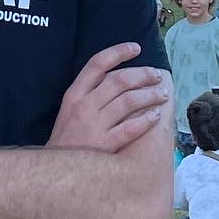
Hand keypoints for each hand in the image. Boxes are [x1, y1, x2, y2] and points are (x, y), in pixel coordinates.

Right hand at [48, 44, 169, 153]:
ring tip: (163, 94)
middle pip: (119, 81)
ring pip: (129, 102)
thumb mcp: (70, 109)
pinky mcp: (105, 145)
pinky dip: (146, 120)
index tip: (135, 48)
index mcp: (74, 93)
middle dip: (143, 74)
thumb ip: (89, 92)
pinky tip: (156, 116)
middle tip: (157, 75)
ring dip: (149, 95)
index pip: (97, 63)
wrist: (56, 170)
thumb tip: (117, 77)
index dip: (118, 52)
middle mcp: (85, 105)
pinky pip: (131, 128)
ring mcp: (95, 125)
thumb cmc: (67, 137)